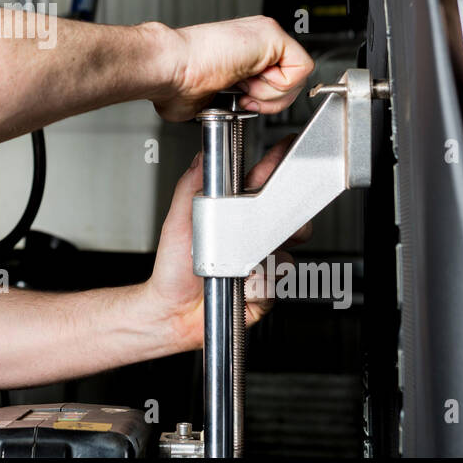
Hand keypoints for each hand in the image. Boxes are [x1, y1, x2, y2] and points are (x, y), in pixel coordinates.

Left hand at [144, 134, 311, 347]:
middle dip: (289, 221)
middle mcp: (252, 237)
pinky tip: (240, 285)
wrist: (173, 312)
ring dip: (263, 260)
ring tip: (236, 266)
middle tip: (268, 227)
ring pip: (287, 252)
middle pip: (290, 219)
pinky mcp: (267, 290)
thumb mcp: (177, 222)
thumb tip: (200, 158)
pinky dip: (259, 284)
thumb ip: (189, 188)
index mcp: (234, 214)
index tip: (288, 150)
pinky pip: (277, 282)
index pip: (263, 185)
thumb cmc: (173, 268)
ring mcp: (262, 263)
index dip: (278, 167)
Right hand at [153, 15, 312, 121]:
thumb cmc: (177, 81)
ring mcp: (266, 34)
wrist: (169, 67)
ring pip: (298, 77)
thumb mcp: (212, 97)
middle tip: (242, 96)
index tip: (240, 102)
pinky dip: (277, 86)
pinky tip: (249, 80)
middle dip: (269, 100)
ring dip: (269, 95)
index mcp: (243, 51)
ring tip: (240, 85)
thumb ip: (233, 99)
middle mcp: (257, 40)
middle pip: (292, 80)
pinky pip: (300, 70)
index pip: (279, 81)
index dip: (264, 101)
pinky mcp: (273, 35)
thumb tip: (233, 108)